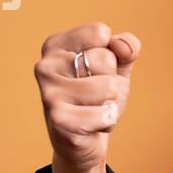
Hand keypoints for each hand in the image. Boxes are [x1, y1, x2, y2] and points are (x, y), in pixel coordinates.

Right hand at [34, 21, 141, 172]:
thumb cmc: (99, 98)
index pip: (100, 33)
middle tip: (94, 96)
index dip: (112, 55)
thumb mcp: (117, 67)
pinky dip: (107, 122)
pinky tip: (91, 126)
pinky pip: (105, 114)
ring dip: (110, 103)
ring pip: (108, 87)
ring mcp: (49, 93)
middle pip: (105, 59)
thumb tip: (122, 46)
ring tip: (93, 109)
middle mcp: (45, 65)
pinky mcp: (59, 120)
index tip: (96, 70)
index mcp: (56, 45)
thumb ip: (126, 48)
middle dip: (111, 81)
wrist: (87, 140)